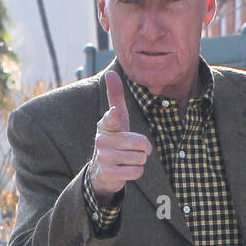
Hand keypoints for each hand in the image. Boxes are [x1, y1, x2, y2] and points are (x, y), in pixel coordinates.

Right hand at [89, 69, 152, 202]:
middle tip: (131, 150)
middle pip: (141, 143)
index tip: (115, 114)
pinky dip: (136, 172)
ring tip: (127, 160)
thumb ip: (115, 97)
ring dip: (139, 161)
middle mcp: (102, 140)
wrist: (102, 170)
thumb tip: (110, 72)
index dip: (115, 117)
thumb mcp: (116, 119)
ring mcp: (104, 157)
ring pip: (140, 158)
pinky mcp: (107, 173)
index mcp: (105, 124)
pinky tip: (125, 170)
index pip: (113, 118)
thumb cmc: (114, 139)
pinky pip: (136, 171)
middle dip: (143, 149)